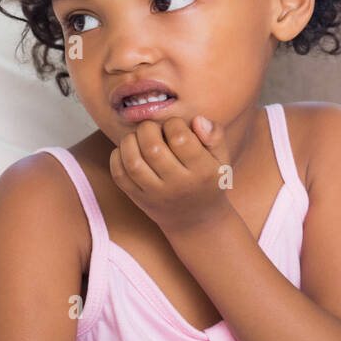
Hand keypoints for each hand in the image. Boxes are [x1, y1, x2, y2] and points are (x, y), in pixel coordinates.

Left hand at [110, 115, 233, 237]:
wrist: (196, 220)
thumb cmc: (209, 180)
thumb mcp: (222, 160)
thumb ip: (215, 136)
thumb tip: (197, 119)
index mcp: (202, 171)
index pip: (181, 139)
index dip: (173, 123)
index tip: (175, 125)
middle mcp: (178, 185)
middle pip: (153, 149)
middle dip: (148, 128)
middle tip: (154, 128)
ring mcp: (156, 194)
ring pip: (133, 162)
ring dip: (130, 141)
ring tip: (139, 136)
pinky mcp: (138, 199)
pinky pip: (120, 176)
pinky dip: (118, 157)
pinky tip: (128, 149)